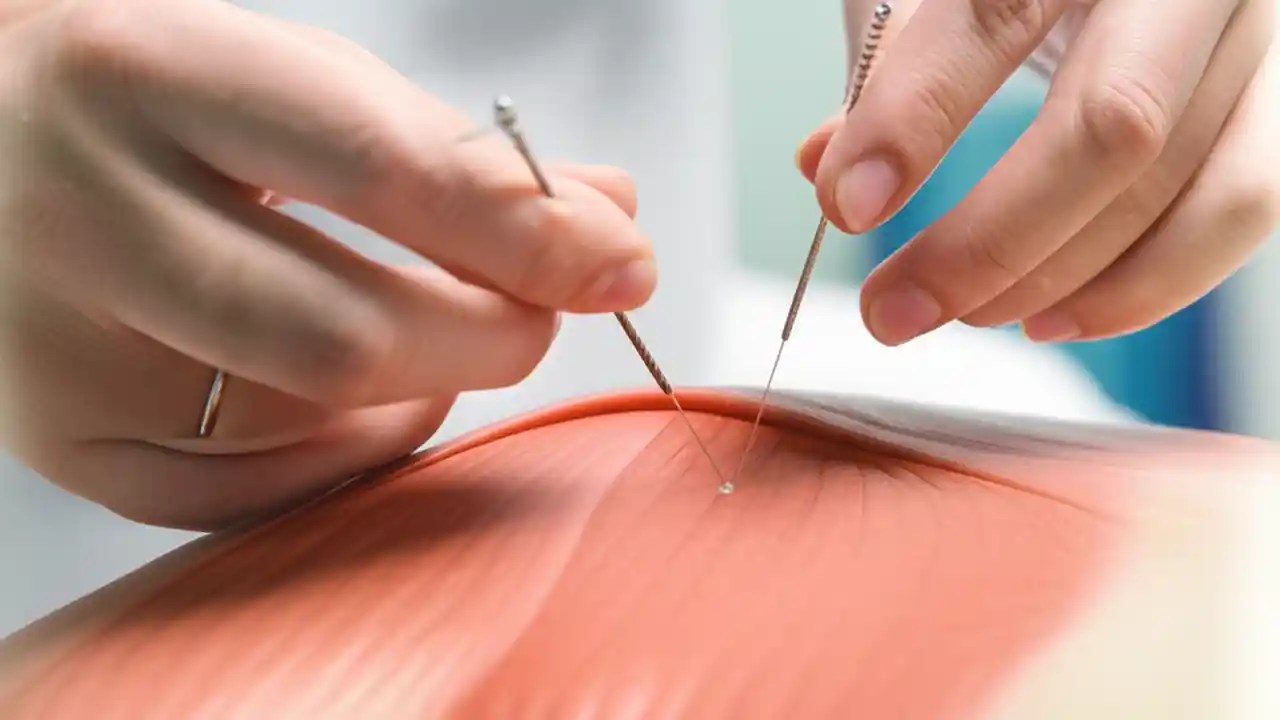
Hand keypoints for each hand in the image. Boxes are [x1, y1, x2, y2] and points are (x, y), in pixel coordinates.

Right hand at [0, 0, 654, 528]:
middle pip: (348, 332)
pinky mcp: (57, 434)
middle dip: (492, 337)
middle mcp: (79, 210)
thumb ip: (450, 152)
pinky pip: (246, 493)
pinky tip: (367, 404)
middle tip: (538, 316)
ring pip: (306, 421)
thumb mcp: (298, 81)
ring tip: (436, 340)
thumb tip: (606, 217)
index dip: (529, 234)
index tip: (623, 265)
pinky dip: (347, 456)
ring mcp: (54, 342)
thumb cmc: (167, 101)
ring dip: (424, 394)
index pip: (383, 170)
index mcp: (152, 73)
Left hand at [800, 0, 1277, 344]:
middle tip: (893, 310)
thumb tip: (827, 171)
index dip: (913, 119)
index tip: (846, 205)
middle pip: (1110, 125)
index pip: (991, 13)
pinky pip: (1241, 210)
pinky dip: (1146, 286)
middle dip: (986, 243)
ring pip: (1184, 184)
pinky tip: (1057, 315)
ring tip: (970, 317)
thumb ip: (891, 66)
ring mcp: (1257, 40)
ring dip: (1063, 280)